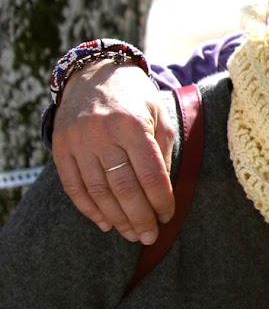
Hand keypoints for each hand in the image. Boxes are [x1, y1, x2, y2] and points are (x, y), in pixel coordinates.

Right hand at [52, 60, 175, 243]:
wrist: (94, 72)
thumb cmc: (133, 95)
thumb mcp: (157, 111)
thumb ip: (163, 147)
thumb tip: (163, 189)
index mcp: (133, 123)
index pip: (150, 172)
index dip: (160, 199)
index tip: (167, 215)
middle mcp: (103, 133)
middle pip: (124, 188)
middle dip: (139, 217)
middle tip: (149, 235)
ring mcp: (79, 142)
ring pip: (98, 192)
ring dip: (116, 218)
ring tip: (131, 234)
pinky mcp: (61, 148)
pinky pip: (74, 188)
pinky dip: (89, 210)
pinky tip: (105, 222)